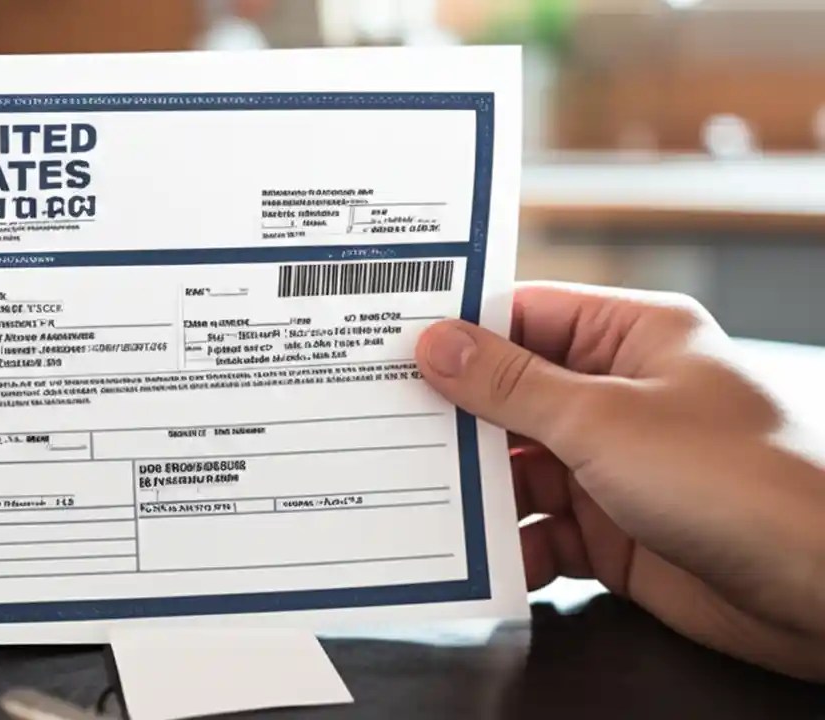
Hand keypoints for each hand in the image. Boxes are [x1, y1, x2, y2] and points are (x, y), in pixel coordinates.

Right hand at [416, 283, 824, 681]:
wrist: (821, 589)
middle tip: (387, 429)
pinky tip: (487, 558)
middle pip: (513, 397)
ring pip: (520, 469)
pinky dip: (513, 546)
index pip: (526, 316)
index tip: (391, 348)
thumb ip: (509, 385)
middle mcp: (622, 395)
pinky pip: (543, 531)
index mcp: (632, 338)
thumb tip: (434, 343)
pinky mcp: (615, 531)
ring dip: (479, 491)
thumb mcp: (602, 419)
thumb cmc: (736, 478)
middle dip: (459, 421)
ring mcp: (617, 465)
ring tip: (424, 502)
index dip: (460, 333)